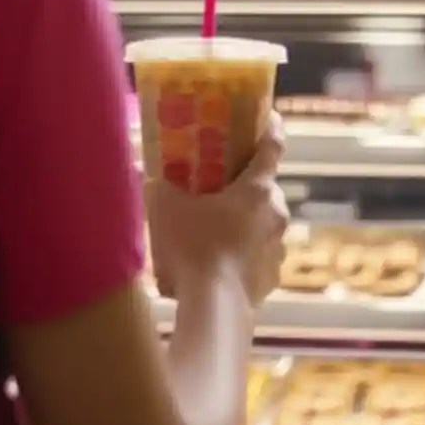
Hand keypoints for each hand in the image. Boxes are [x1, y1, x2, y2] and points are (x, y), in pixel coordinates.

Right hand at [145, 115, 289, 306]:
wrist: (213, 307)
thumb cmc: (192, 248)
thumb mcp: (166, 209)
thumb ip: (159, 186)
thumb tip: (145, 170)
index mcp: (257, 188)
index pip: (272, 146)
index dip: (270, 128)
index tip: (269, 116)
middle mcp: (276, 213)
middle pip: (264, 190)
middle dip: (245, 186)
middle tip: (220, 187)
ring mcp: (279, 247)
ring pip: (262, 224)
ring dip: (244, 223)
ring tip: (215, 232)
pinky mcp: (273, 276)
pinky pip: (259, 255)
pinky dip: (244, 254)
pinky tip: (219, 264)